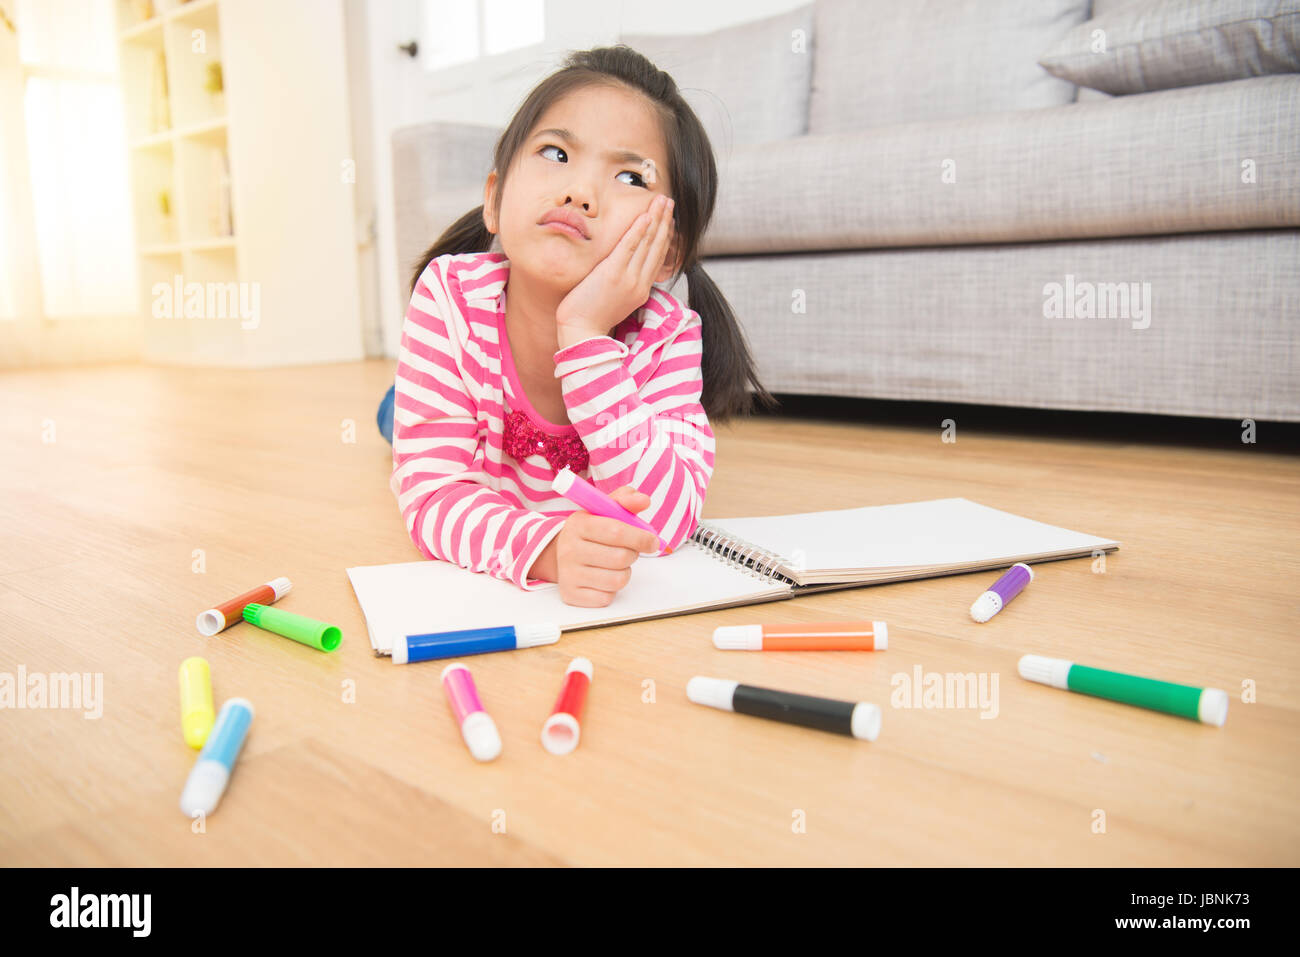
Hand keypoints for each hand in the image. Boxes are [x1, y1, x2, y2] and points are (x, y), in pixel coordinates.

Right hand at [544, 486, 659, 606]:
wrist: (560, 553)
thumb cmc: (592, 530)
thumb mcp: (604, 509)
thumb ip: (626, 500)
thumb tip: (644, 501)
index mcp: (578, 524)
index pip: (616, 531)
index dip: (641, 537)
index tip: (653, 541)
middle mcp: (569, 549)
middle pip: (620, 558)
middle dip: (633, 555)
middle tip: (630, 551)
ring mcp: (568, 574)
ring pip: (617, 580)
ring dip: (625, 573)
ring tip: (615, 564)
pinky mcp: (570, 594)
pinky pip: (606, 598)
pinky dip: (612, 590)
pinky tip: (603, 578)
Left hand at [555, 195, 675, 345]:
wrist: (581, 333)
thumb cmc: (590, 318)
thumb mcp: (614, 301)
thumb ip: (622, 284)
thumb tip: (621, 270)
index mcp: (641, 290)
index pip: (657, 258)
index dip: (664, 236)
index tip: (668, 219)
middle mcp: (639, 283)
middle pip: (656, 247)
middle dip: (664, 222)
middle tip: (669, 202)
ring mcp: (628, 279)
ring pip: (647, 243)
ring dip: (656, 219)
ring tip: (662, 201)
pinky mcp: (613, 274)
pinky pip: (630, 247)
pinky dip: (638, 230)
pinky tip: (645, 216)